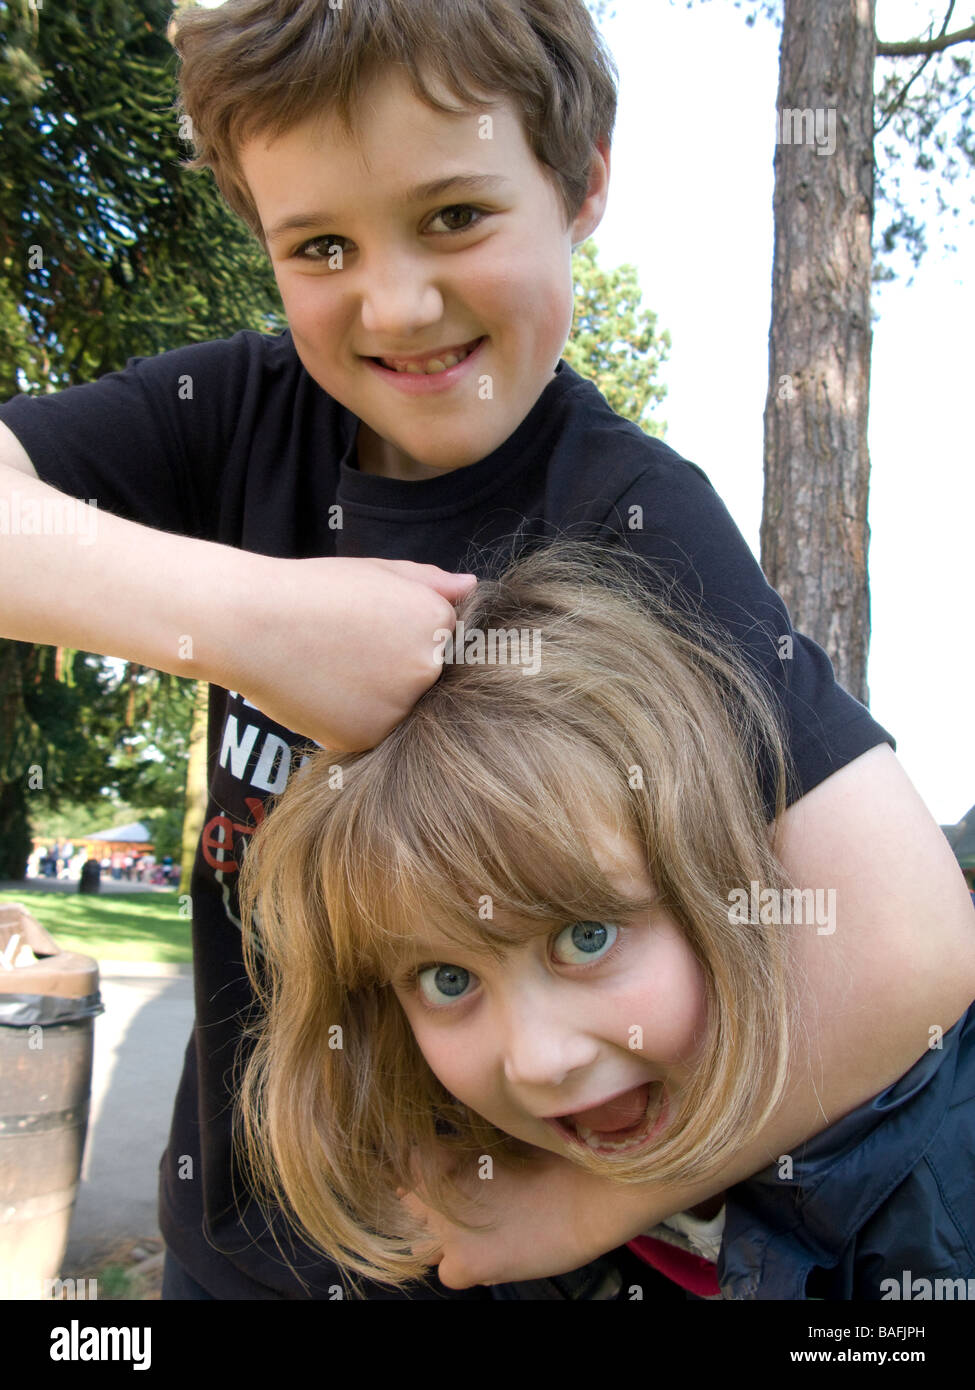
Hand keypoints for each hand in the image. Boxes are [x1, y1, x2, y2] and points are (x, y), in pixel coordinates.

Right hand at [231, 556, 477, 748]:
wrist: (251, 623)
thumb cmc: (312, 590)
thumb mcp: (377, 571)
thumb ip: (430, 582)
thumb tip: (471, 587)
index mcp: (436, 622)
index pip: (446, 640)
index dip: (407, 635)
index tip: (374, 629)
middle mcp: (426, 667)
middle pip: (425, 678)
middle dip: (396, 667)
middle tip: (349, 649)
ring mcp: (398, 706)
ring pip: (400, 708)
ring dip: (378, 695)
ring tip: (334, 667)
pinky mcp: (367, 736)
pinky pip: (372, 730)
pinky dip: (352, 717)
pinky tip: (324, 690)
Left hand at [396, 1145, 664, 1288]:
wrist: (591, 1190)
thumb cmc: (553, 1152)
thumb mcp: (498, 1133)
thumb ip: (465, 1146)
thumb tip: (447, 1149)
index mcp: (433, 1159)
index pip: (402, 1165)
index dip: (419, 1163)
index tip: (433, 1164)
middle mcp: (430, 1199)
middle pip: (408, 1202)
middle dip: (428, 1199)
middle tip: (465, 1194)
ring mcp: (446, 1237)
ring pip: (424, 1240)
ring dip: (443, 1233)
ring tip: (480, 1221)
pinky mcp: (467, 1267)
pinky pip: (450, 1271)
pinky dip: (465, 1263)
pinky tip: (490, 1248)